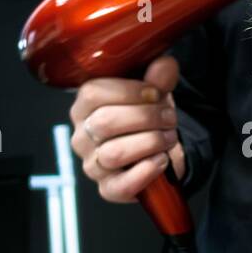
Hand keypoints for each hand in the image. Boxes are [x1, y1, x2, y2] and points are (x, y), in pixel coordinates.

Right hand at [70, 53, 186, 202]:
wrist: (159, 150)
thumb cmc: (147, 118)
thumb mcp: (154, 93)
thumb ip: (158, 78)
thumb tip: (165, 65)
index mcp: (85, 106)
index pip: (93, 93)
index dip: (129, 91)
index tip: (155, 93)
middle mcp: (81, 136)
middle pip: (105, 122)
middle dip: (146, 117)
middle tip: (170, 117)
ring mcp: (92, 164)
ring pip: (114, 153)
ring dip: (150, 142)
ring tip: (168, 138)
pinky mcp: (107, 188)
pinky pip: (121, 186)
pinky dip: (146, 172)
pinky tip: (161, 160)